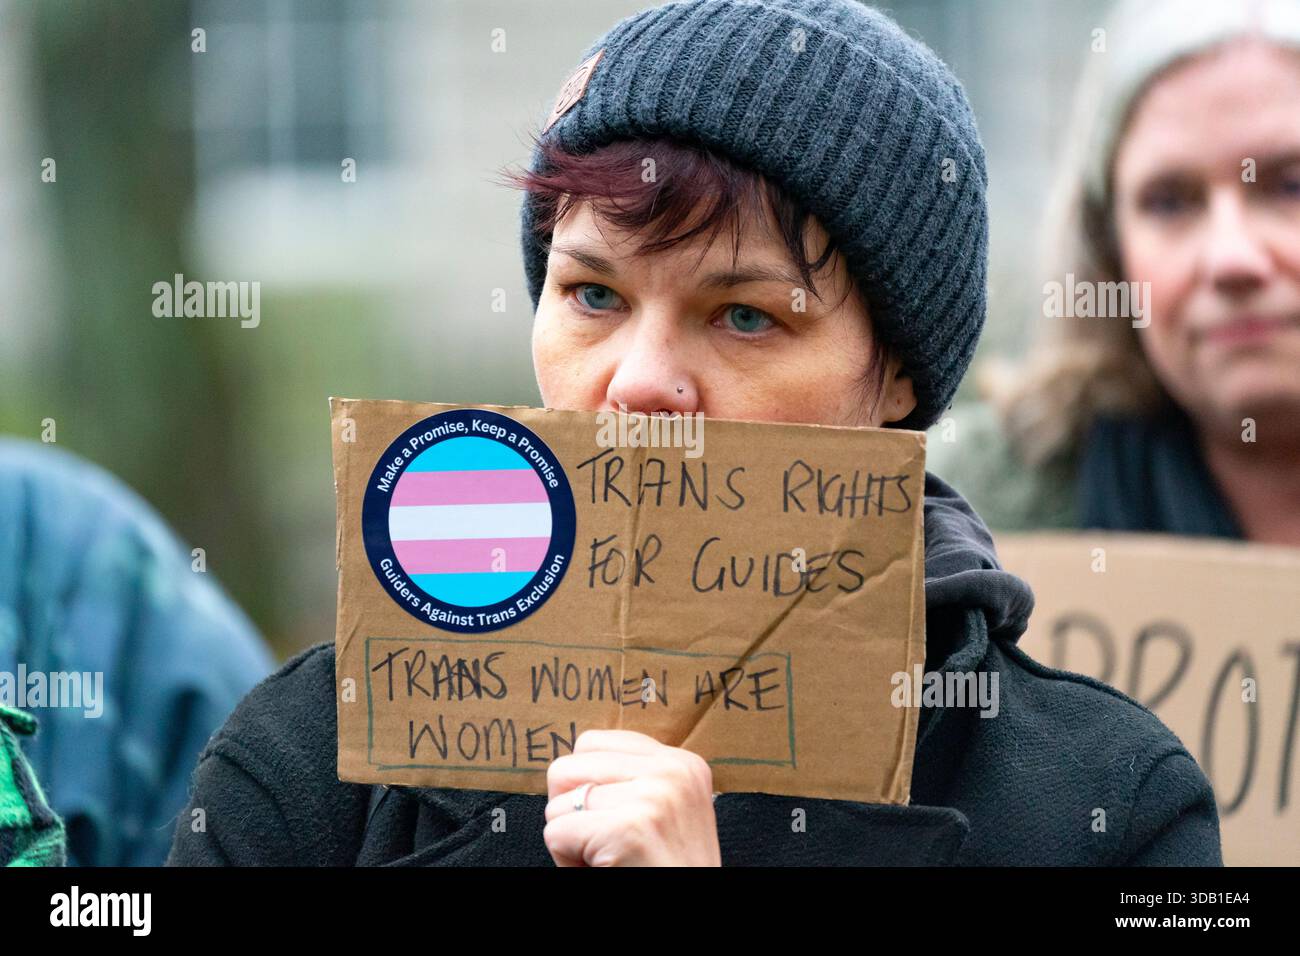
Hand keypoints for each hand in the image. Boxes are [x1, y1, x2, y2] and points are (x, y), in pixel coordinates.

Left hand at [543, 729, 721, 865]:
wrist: (692, 913)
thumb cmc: (667, 870)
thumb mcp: (666, 810)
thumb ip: (632, 778)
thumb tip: (569, 765)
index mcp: (682, 763)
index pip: (592, 742)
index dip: (584, 784)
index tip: (611, 816)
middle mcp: (671, 772)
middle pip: (567, 766)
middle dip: (570, 809)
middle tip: (602, 841)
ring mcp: (653, 797)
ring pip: (558, 803)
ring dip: (570, 839)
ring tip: (607, 857)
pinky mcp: (630, 829)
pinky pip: (557, 834)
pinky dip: (567, 861)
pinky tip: (604, 868)